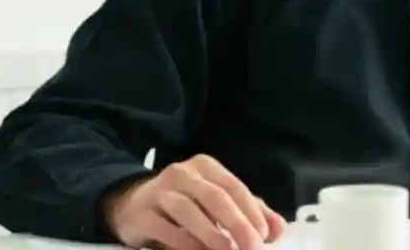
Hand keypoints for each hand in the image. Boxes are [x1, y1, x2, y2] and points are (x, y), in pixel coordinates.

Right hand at [102, 154, 286, 249]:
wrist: (131, 204)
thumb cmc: (184, 204)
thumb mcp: (218, 203)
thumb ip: (250, 213)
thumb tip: (278, 230)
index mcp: (206, 167)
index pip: (235, 187)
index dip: (252, 212)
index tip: (265, 236)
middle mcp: (182, 174)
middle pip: (215, 197)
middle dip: (237, 224)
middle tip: (252, 247)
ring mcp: (159, 192)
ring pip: (188, 210)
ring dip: (211, 233)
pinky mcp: (141, 213)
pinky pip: (165, 228)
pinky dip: (185, 242)